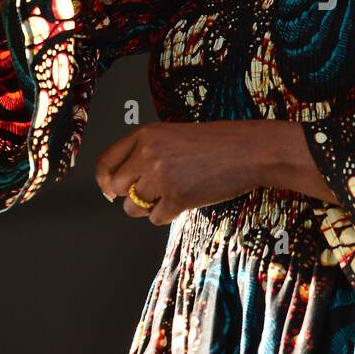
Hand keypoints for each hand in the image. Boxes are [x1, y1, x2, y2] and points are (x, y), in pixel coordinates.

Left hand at [95, 120, 339, 223]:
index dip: (104, 181)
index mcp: (145, 135)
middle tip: (155, 192)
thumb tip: (116, 186)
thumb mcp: (173, 135)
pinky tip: (187, 198)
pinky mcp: (177, 198)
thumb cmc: (217, 142)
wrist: (250, 150)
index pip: (105, 162)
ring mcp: (161, 177)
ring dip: (151, 207)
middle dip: (132, 195)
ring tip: (174, 193)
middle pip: (117, 189)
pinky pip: (157, 218)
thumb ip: (145, 153)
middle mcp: (148, 154)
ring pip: (134, 208)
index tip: (110, 190)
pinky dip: (169, 214)